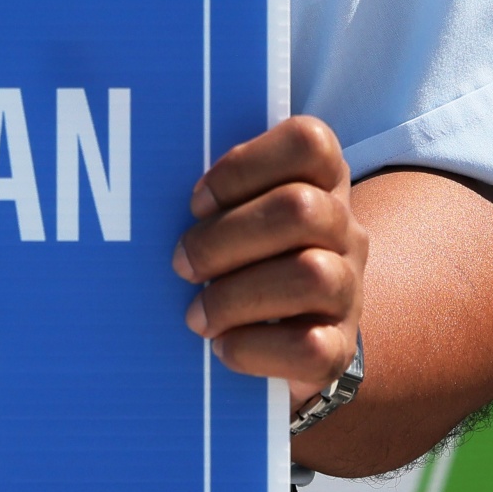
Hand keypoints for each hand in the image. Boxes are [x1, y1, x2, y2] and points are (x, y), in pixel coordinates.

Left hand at [173, 116, 368, 401]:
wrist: (288, 338)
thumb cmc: (242, 261)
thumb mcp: (235, 217)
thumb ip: (212, 197)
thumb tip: (143, 190)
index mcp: (321, 182)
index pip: (308, 142)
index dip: (245, 166)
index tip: (196, 202)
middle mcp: (345, 230)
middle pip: (301, 209)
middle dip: (225, 238)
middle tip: (182, 264)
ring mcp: (349, 290)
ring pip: (311, 275)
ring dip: (235, 295)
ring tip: (197, 315)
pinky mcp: (340, 349)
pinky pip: (310, 347)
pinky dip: (254, 347)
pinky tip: (223, 346)